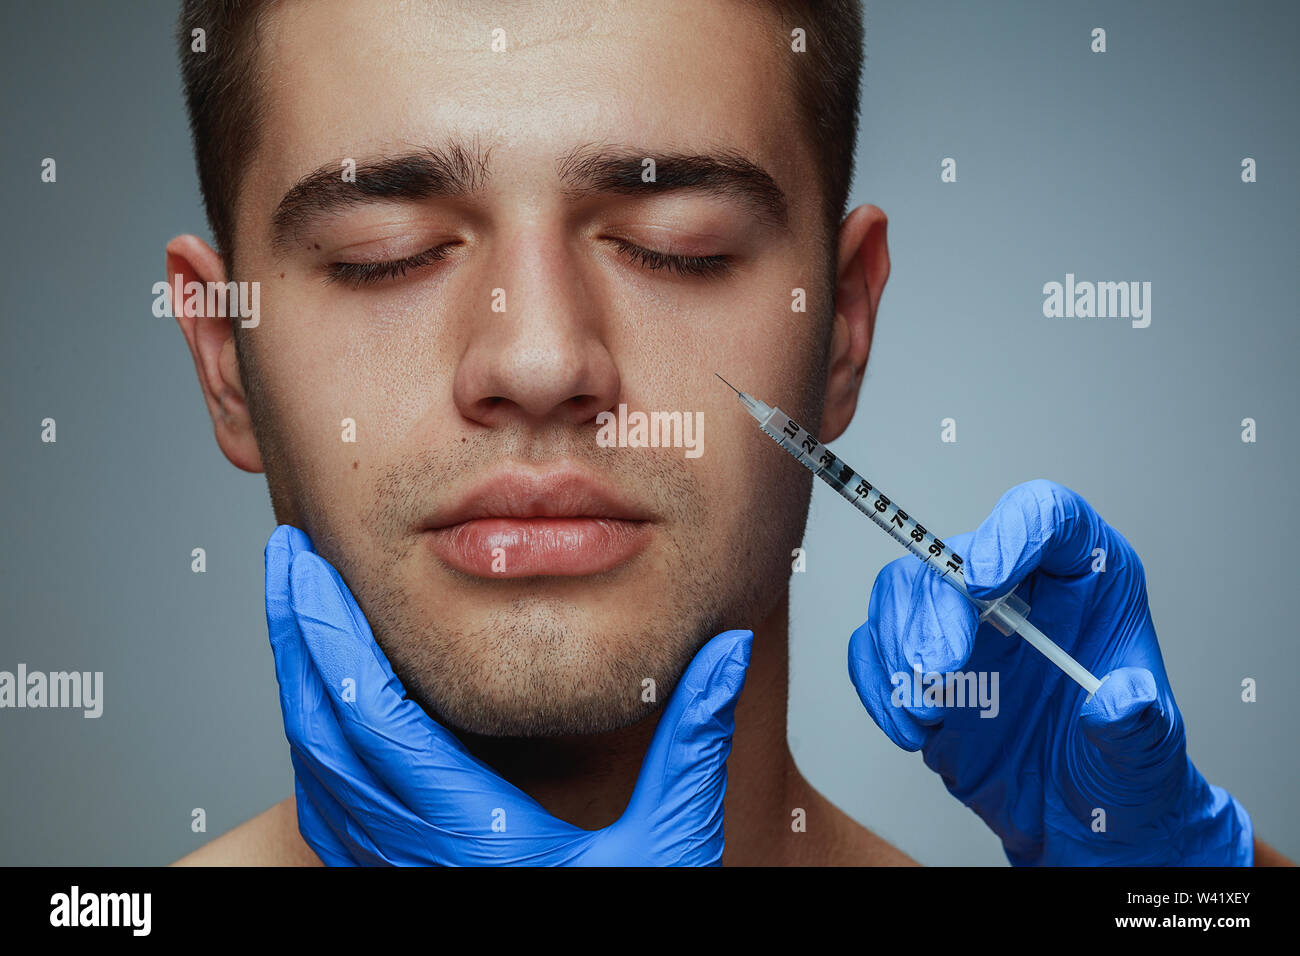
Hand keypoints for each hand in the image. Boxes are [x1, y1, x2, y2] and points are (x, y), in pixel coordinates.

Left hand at [264, 524, 752, 865]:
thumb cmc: (623, 926)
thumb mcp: (669, 844)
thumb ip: (693, 743)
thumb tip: (726, 652)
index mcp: (466, 833)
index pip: (369, 716)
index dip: (329, 633)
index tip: (306, 566)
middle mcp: (411, 854)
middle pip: (320, 730)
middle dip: (297, 634)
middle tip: (287, 560)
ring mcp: (393, 872)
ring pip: (313, 768)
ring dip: (298, 681)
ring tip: (300, 610)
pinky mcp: (393, 881)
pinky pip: (326, 807)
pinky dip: (312, 741)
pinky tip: (323, 707)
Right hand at [849, 479, 1252, 864]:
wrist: (1083, 821)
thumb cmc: (1122, 769)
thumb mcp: (1148, 755)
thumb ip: (1139, 726)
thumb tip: (1119, 700)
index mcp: (1085, 578)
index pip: (1044, 515)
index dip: (1010, 534)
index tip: (985, 584)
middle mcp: (1018, 586)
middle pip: (954, 555)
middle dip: (935, 612)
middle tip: (939, 675)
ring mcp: (963, 621)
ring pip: (902, 590)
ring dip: (900, 649)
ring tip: (929, 713)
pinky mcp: (921, 661)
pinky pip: (874, 645)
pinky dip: (878, 684)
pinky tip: (908, 726)